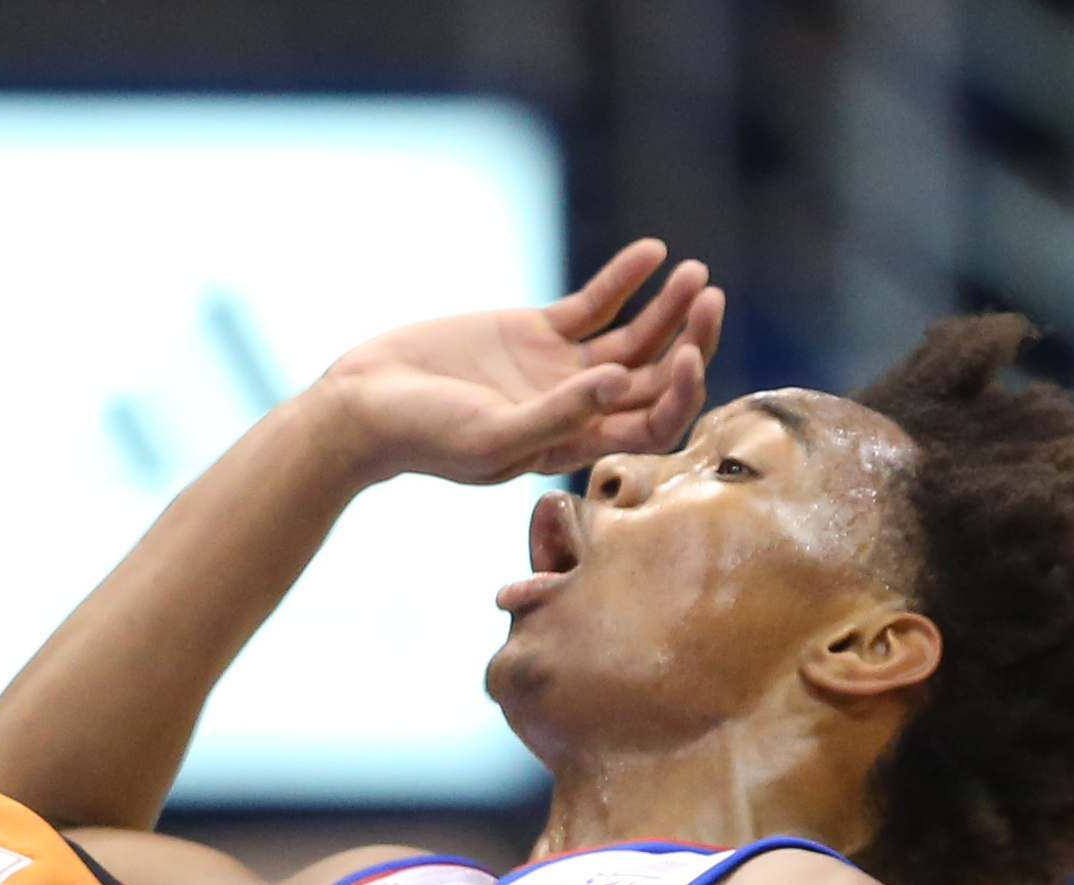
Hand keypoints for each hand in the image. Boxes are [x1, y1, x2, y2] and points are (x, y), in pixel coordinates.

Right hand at [307, 238, 725, 487]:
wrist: (365, 404)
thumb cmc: (422, 436)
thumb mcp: (489, 437)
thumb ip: (557, 415)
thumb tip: (620, 382)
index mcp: (575, 445)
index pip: (654, 424)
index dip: (683, 391)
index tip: (689, 352)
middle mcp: (579, 408)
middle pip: (658, 376)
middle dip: (691, 338)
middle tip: (708, 296)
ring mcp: (560, 368)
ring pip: (637, 335)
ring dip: (669, 305)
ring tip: (693, 271)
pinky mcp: (536, 331)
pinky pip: (596, 302)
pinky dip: (625, 278)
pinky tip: (651, 251)